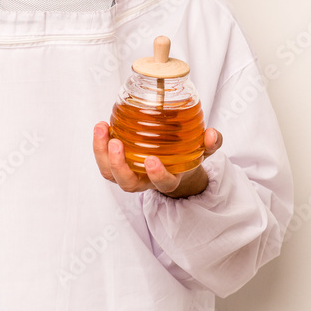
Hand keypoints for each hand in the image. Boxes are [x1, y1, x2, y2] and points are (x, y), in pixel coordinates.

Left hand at [92, 122, 221, 198]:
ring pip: (109, 173)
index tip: (152, 161)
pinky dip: (99, 145)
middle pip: (127, 183)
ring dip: (101, 153)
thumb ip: (211, 144)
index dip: (157, 175)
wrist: (173, 167)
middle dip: (120, 165)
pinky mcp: (117, 164)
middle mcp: (145, 181)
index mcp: (168, 179)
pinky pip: (104, 161)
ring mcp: (129, 174)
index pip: (164, 183)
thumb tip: (212, 134)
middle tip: (117, 143)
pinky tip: (102, 126)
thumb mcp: (201, 151)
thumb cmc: (185, 159)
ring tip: (102, 128)